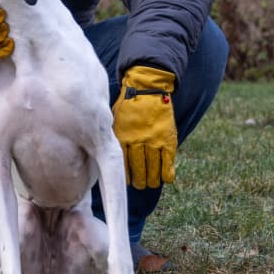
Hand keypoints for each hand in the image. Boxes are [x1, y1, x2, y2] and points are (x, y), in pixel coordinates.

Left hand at [113, 65, 178, 188]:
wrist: (147, 88)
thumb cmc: (127, 105)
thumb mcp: (114, 120)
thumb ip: (113, 137)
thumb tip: (104, 152)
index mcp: (123, 137)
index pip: (123, 164)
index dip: (126, 176)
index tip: (127, 182)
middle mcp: (138, 140)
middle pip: (139, 169)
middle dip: (139, 181)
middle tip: (140, 184)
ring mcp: (154, 140)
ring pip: (154, 168)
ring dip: (152, 179)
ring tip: (151, 183)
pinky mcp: (168, 138)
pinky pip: (168, 161)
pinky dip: (167, 172)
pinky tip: (165, 179)